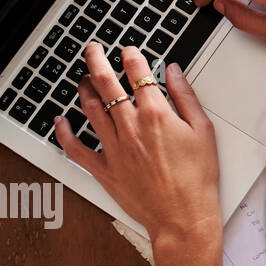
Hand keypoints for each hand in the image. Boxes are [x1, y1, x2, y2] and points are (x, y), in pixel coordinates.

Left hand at [54, 43, 220, 244]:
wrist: (183, 216)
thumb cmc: (198, 178)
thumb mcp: (204, 130)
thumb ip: (186, 97)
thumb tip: (173, 72)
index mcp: (157, 115)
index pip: (138, 74)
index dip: (131, 56)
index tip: (128, 50)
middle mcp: (131, 127)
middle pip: (107, 85)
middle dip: (97, 61)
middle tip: (93, 49)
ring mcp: (114, 148)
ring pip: (90, 109)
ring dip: (84, 88)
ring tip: (84, 78)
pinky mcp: (103, 169)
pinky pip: (75, 148)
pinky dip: (64, 132)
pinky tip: (61, 121)